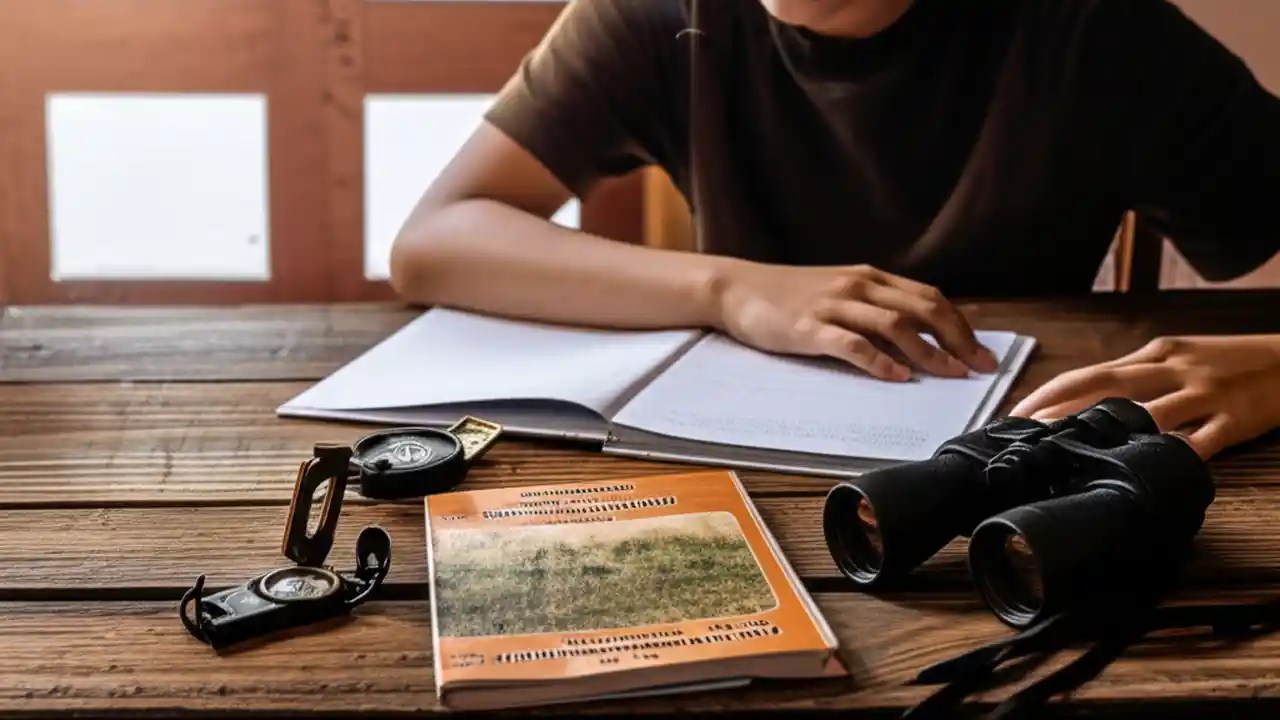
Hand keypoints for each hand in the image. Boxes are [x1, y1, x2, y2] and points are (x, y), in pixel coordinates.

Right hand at [711, 261, 998, 380]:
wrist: (737, 288)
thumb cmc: (788, 296)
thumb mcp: (839, 292)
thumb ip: (875, 308)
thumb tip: (919, 335)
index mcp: (870, 277)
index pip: (929, 298)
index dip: (962, 326)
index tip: (983, 354)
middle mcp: (858, 286)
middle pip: (922, 309)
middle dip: (958, 339)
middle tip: (979, 368)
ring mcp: (834, 306)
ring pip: (894, 325)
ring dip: (928, 352)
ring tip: (950, 374)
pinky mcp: (809, 328)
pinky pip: (852, 344)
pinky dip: (879, 361)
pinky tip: (896, 376)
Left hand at [1011, 335, 1279, 458]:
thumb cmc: (1230, 362)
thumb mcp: (1180, 359)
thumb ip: (1138, 379)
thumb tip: (1086, 405)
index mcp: (1155, 354)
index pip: (1089, 373)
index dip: (1049, 394)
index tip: (1015, 415)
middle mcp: (1172, 369)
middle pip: (1104, 387)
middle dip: (1059, 411)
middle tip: (1024, 434)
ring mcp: (1203, 393)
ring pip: (1148, 413)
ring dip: (1106, 434)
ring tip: (1070, 455)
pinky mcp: (1234, 419)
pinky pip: (1199, 440)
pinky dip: (1171, 455)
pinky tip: (1146, 469)